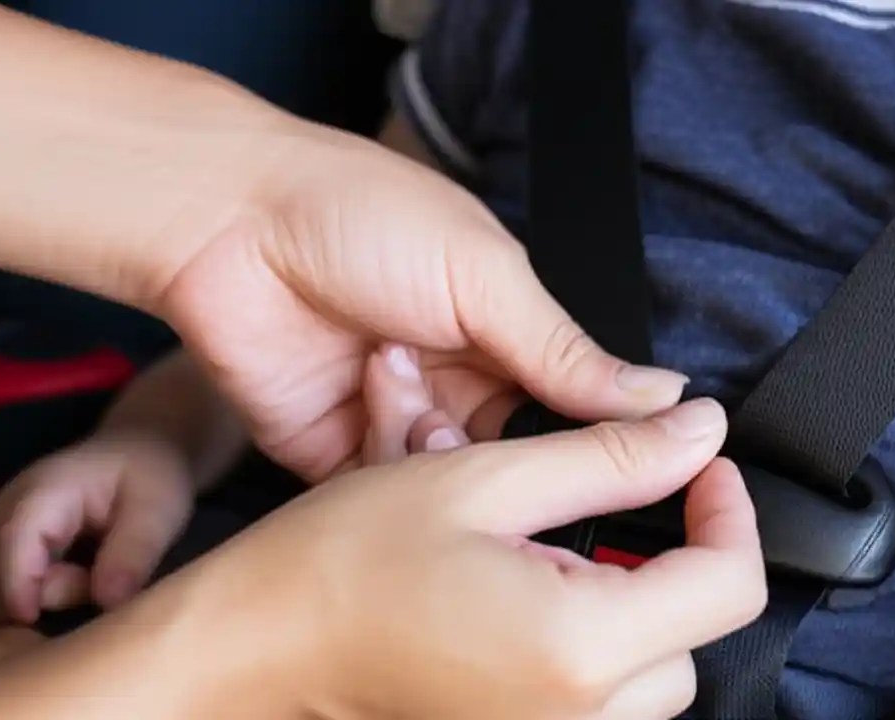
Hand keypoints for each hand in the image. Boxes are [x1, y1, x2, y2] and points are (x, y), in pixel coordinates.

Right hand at [0, 433, 194, 623]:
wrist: (142, 449)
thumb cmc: (152, 475)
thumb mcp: (158, 510)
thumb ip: (134, 554)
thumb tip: (107, 602)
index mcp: (44, 492)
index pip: (12, 543)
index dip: (17, 587)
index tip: (34, 621)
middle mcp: (9, 510)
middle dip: (30, 600)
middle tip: (91, 586)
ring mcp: (4, 528)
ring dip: (37, 601)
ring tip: (91, 580)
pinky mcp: (12, 546)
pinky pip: (7, 587)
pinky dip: (36, 598)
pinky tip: (79, 581)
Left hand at [158, 127, 687, 480]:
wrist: (229, 222)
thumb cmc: (360, 215)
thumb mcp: (485, 276)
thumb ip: (568, 354)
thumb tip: (665, 397)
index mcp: (505, 333)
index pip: (570, 413)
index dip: (586, 441)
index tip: (614, 466)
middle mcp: (457, 383)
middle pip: (513, 459)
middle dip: (503, 451)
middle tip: (484, 419)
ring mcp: (397, 421)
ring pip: (451, 485)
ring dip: (434, 440)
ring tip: (400, 369)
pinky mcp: (340, 455)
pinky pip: (386, 494)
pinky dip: (384, 459)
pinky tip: (369, 389)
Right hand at [178, 399, 765, 719]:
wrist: (253, 647)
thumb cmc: (341, 563)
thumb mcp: (484, 479)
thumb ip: (609, 458)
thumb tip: (697, 433)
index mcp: (577, 646)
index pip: (727, 583)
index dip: (729, 509)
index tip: (700, 464)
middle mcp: (575, 719)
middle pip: (694, 638)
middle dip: (672, 562)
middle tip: (613, 506)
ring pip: (652, 679)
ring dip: (631, 609)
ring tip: (552, 555)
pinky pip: (597, 706)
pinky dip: (587, 650)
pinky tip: (524, 603)